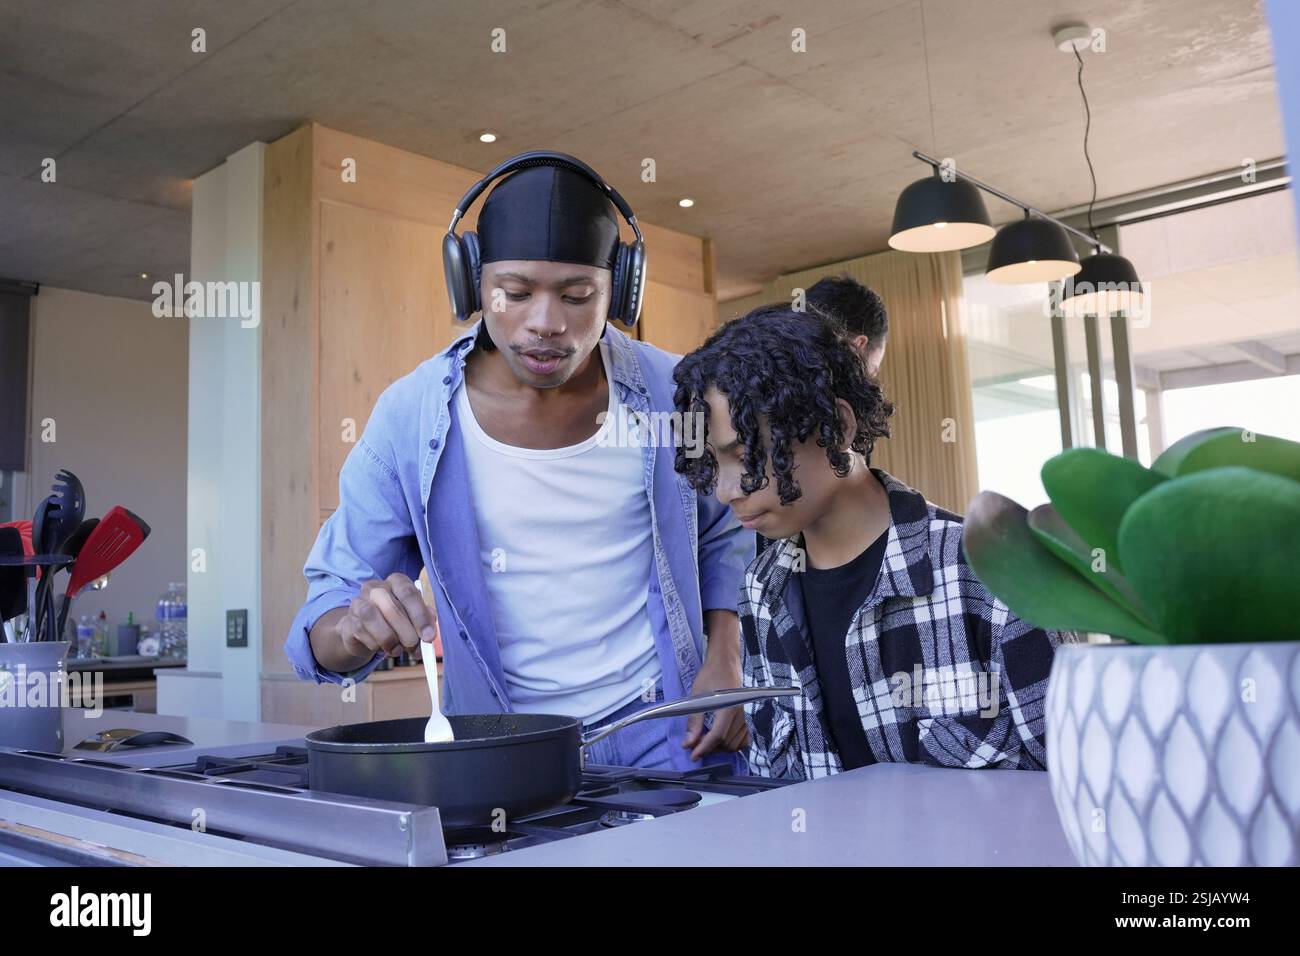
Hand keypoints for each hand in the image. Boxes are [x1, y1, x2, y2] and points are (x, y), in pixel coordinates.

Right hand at [336, 573, 438, 658]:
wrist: (364, 632)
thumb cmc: (395, 622)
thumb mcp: (413, 619)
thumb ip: (424, 622)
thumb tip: (430, 632)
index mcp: (396, 582)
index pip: (408, 593)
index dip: (420, 616)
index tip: (429, 636)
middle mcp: (375, 588)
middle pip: (391, 606)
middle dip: (406, 631)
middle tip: (414, 647)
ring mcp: (358, 603)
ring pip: (372, 617)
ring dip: (389, 638)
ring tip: (397, 650)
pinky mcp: (348, 621)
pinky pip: (361, 632)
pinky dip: (375, 644)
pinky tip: (381, 648)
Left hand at [682, 612, 748, 760]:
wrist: (725, 662)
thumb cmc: (710, 674)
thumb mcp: (697, 696)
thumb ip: (694, 721)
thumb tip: (688, 743)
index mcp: (728, 707)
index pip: (717, 736)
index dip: (703, 748)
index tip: (692, 755)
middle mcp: (740, 714)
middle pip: (725, 743)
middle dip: (709, 748)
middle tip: (693, 745)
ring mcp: (745, 716)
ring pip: (734, 743)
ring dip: (719, 747)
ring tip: (704, 741)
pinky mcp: (746, 716)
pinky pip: (743, 739)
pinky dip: (732, 743)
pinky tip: (719, 740)